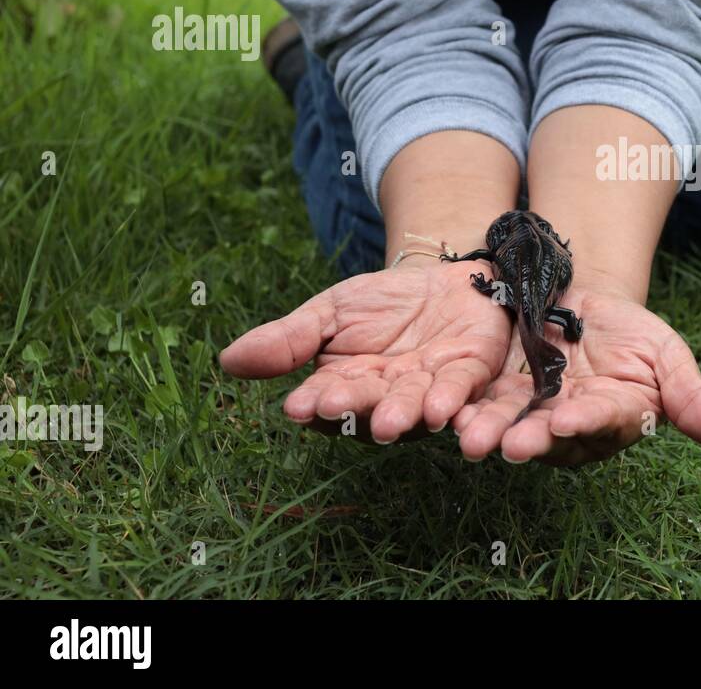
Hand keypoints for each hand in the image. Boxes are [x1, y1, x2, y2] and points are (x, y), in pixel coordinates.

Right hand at [219, 259, 510, 443]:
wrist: (445, 279)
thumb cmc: (382, 303)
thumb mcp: (330, 312)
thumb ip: (289, 339)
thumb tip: (228, 361)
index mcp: (349, 387)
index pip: (327, 400)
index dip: (314, 404)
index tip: (296, 405)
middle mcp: (389, 398)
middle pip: (370, 407)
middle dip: (355, 408)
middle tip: (336, 407)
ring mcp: (430, 390)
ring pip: (415, 407)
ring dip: (403, 417)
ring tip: (390, 423)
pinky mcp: (471, 374)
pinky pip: (460, 391)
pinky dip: (451, 401)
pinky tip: (440, 410)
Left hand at [452, 285, 700, 465]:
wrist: (578, 295)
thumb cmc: (630, 330)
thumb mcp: (666, 354)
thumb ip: (692, 396)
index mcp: (614, 418)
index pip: (603, 422)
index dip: (588, 423)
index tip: (572, 420)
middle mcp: (568, 425)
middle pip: (547, 435)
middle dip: (528, 439)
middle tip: (509, 446)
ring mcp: (527, 412)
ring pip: (507, 425)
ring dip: (488, 432)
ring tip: (469, 434)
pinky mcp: (491, 393)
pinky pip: (476, 402)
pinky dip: (461, 405)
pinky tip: (447, 407)